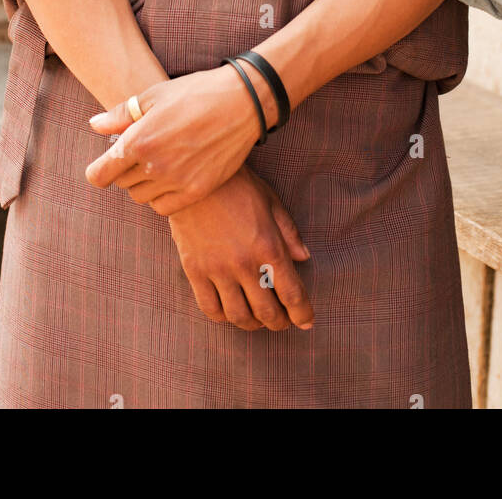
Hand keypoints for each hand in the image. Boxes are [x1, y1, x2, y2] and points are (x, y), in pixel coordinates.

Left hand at [85, 63, 272, 214]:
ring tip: (158, 163)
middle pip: (121, 184)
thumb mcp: (154, 95)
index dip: (97, 171)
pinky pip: (164, 207)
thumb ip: (121, 115)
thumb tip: (94, 125)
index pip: (100, 174)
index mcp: (139, 140)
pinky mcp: (196, 191)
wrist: (242, 103)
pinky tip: (171, 178)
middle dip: (124, 170)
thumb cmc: (196, 93)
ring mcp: (176, 181)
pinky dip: (161, 197)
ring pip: (141, 197)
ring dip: (143, 184)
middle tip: (142, 152)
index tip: (102, 167)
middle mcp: (154, 165)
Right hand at [168, 165, 314, 331]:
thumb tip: (304, 258)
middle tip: (282, 322)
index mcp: (269, 246)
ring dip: (252, 324)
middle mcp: (245, 263)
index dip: (302, 313)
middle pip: (267, 311)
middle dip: (279, 322)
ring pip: (238, 315)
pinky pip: (210, 308)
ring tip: (256, 320)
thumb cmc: (237, 184)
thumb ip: (288, 232)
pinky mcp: (194, 270)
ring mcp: (218, 269)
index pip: (292, 293)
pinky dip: (223, 317)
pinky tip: (229, 311)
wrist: (195, 175)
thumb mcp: (270, 201)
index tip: (307, 322)